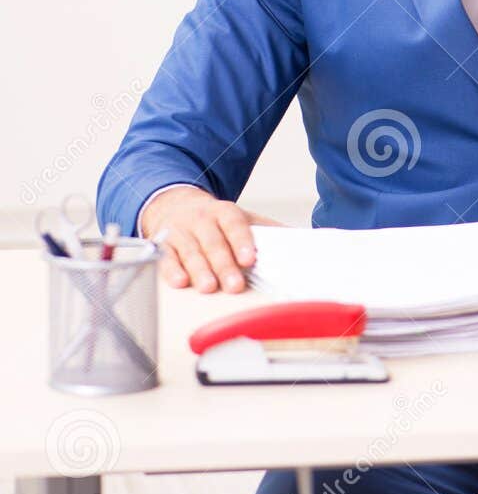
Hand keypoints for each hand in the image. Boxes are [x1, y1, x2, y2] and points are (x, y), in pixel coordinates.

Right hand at [141, 185, 280, 294]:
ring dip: (200, 271)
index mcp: (224, 212)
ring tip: (209, 288)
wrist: (174, 205)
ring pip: (190, 252)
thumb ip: (266, 229)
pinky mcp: (162, 244)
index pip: (234, 225)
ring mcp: (180, 232)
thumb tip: (299, 240)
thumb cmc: (214, 220)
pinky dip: (171, 270)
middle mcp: (201, 220)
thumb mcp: (240, 218)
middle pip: (213, 243)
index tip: (250, 259)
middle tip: (234, 285)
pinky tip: (180, 282)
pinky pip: (166, 257)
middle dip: (224, 265)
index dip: (242, 241)